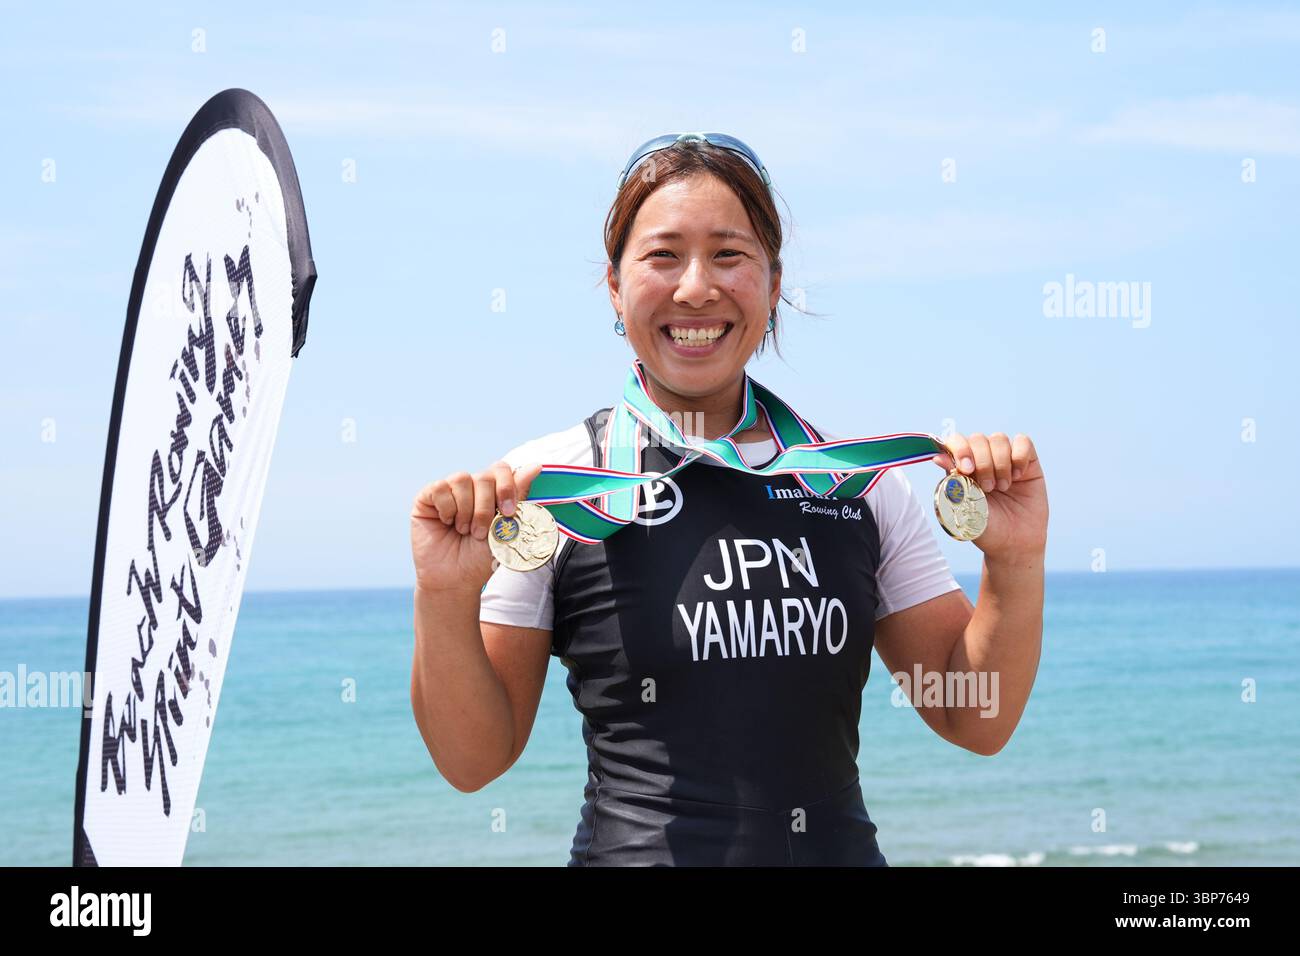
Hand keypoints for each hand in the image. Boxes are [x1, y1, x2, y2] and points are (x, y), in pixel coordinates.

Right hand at [410, 460, 544, 592]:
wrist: (455, 579)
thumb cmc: (480, 558)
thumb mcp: (505, 528)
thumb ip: (518, 495)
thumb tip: (534, 466)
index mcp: (491, 493)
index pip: (501, 469)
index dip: (506, 487)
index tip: (508, 512)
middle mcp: (470, 488)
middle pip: (484, 477)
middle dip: (486, 508)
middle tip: (480, 532)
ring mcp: (449, 491)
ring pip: (461, 479)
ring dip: (466, 510)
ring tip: (464, 530)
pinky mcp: (427, 498)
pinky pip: (439, 488)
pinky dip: (447, 508)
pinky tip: (446, 523)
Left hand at [931, 432, 1046, 559]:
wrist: (1014, 544)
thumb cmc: (986, 528)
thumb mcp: (965, 508)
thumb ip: (953, 482)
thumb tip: (937, 457)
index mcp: (961, 468)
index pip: (955, 442)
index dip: (959, 449)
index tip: (966, 470)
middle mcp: (982, 459)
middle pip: (978, 438)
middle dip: (982, 462)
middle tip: (988, 487)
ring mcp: (1004, 458)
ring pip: (999, 438)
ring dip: (1000, 462)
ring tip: (1003, 486)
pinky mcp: (1027, 461)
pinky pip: (1023, 442)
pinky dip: (1019, 457)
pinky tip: (1018, 476)